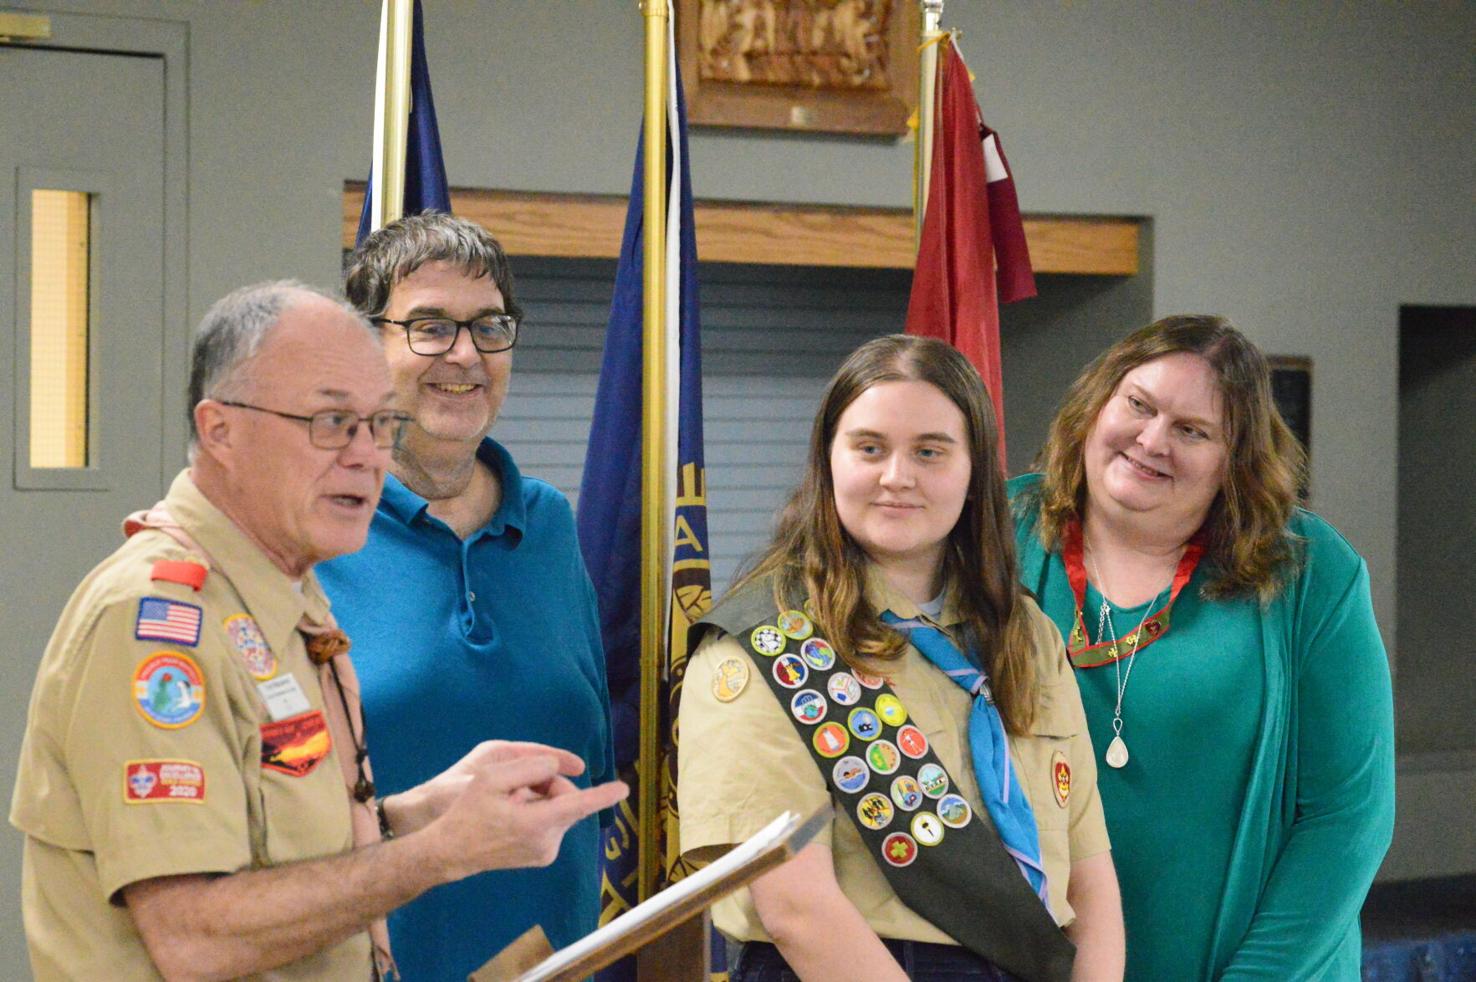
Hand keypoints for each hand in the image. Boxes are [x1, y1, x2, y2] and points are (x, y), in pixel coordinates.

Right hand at [415, 743, 627, 880]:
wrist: (452, 851)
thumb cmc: (468, 812)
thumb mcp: (492, 777)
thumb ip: (530, 767)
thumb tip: (555, 768)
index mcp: (537, 823)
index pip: (578, 805)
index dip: (603, 795)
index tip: (623, 789)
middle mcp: (548, 841)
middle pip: (565, 799)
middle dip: (549, 785)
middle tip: (516, 787)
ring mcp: (546, 852)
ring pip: (560, 810)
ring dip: (542, 799)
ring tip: (510, 804)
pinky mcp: (543, 856)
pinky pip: (552, 822)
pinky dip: (539, 812)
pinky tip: (513, 816)